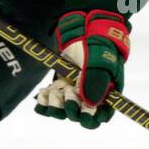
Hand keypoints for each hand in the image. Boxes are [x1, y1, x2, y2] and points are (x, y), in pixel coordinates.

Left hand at [34, 10, 129, 128]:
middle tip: (69, 91)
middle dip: (72, 108)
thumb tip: (89, 104)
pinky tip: (43, 93)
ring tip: (54, 91)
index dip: (91, 117)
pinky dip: (43, 102)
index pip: (100, 117)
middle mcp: (88, 97)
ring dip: (56, 106)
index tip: (84, 108)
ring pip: (62, 112)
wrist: (82, 30)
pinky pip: (48, 105)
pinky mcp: (58, 88)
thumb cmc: (97, 45)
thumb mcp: (100, 61)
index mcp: (105, 94)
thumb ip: (95, 81)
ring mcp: (72, 94)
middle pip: (79, 117)